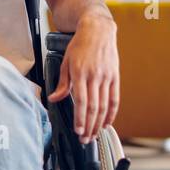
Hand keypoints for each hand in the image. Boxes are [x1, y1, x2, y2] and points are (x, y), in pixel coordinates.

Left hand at [47, 13, 118, 143]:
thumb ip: (62, 83)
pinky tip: (107, 123)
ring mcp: (106, 77)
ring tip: (93, 135)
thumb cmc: (79, 46)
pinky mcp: (115, 77)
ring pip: (104, 106)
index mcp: (80, 73)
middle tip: (85, 139)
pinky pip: (114, 99)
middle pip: (93, 108)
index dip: (80, 119)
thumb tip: (54, 99)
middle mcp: (94, 76)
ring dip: (99, 124)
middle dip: (89, 126)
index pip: (80, 102)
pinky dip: (111, 113)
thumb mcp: (66, 62)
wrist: (97, 30)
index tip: (78, 131)